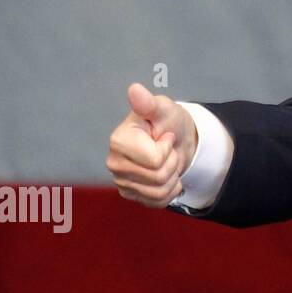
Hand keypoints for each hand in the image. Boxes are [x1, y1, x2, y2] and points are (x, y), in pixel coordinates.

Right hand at [107, 83, 197, 207]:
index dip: (168, 149)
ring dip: (171, 178)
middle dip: (171, 164)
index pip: (156, 161)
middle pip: (158, 178)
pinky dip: (169, 191)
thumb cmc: (168, 122)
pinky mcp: (130, 194)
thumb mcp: (163, 109)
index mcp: (118, 141)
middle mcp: (114, 162)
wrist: (176, 141)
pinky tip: (166, 176)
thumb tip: (135, 90)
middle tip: (167, 151)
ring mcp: (121, 181)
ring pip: (158, 192)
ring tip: (166, 162)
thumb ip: (149, 103)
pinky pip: (157, 202)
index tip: (164, 137)